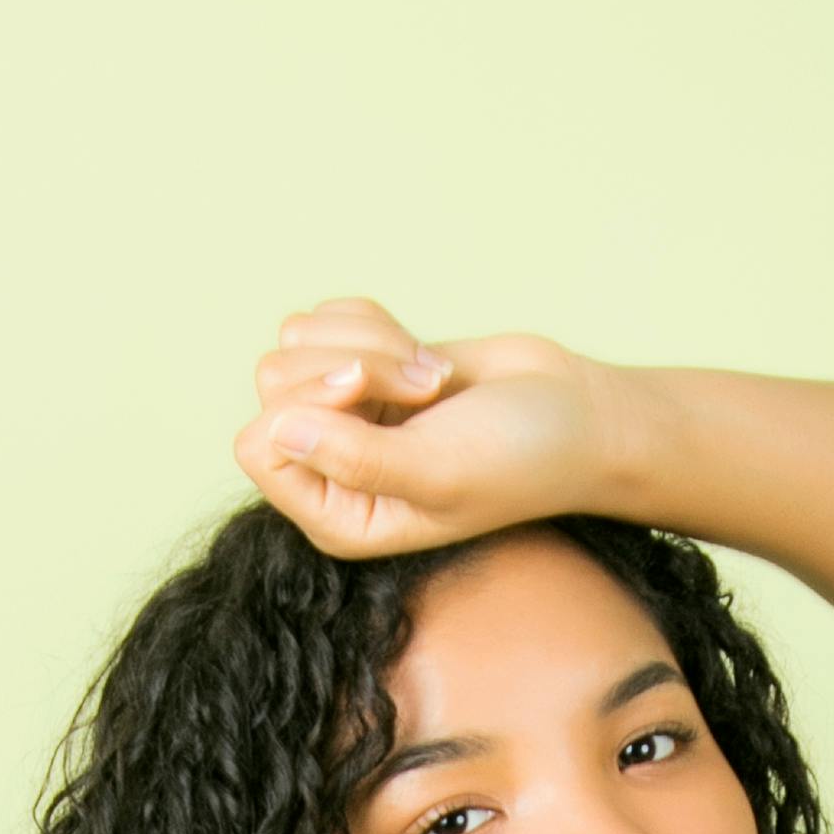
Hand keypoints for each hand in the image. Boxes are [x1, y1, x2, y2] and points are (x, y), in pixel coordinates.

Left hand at [233, 296, 626, 558]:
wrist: (574, 414)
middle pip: (273, 384)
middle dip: (351, 366)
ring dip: (373, 343)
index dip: (307, 405)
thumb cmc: (518, 460)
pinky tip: (426, 358)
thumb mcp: (438, 471)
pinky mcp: (363, 366)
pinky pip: (329, 317)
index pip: (259, 446)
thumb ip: (354, 459)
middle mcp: (329, 468)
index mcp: (336, 517)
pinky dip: (379, 321)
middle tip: (420, 391)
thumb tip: (275, 428)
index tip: (367, 396)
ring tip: (431, 381)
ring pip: (299, 342)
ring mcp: (344, 414)